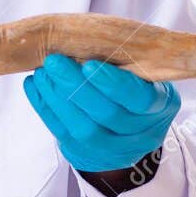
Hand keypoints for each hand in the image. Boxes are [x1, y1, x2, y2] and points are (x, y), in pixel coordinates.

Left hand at [22, 53, 180, 173]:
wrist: (132, 129)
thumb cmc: (136, 85)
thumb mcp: (144, 72)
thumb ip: (126, 61)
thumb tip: (87, 40)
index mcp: (161, 105)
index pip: (140, 98)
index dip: (113, 83)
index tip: (88, 63)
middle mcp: (142, 133)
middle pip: (107, 115)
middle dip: (76, 87)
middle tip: (54, 62)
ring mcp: (116, 151)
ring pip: (84, 130)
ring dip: (58, 98)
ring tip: (42, 73)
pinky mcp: (88, 157)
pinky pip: (64, 136)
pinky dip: (46, 109)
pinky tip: (35, 85)